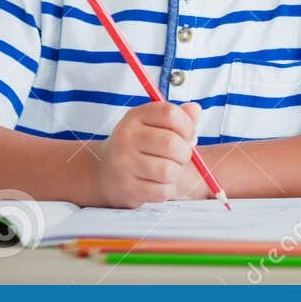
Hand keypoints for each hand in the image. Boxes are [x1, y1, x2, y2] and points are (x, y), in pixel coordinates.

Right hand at [91, 101, 208, 207]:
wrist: (104, 172)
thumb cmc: (139, 145)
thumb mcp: (154, 124)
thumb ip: (178, 116)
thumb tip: (196, 110)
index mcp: (135, 115)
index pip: (170, 113)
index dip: (187, 126)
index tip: (189, 136)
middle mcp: (126, 136)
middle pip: (171, 143)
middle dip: (185, 153)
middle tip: (181, 157)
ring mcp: (123, 163)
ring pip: (168, 170)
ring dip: (176, 172)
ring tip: (170, 170)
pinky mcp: (126, 187)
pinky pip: (161, 191)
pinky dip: (167, 189)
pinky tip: (159, 183)